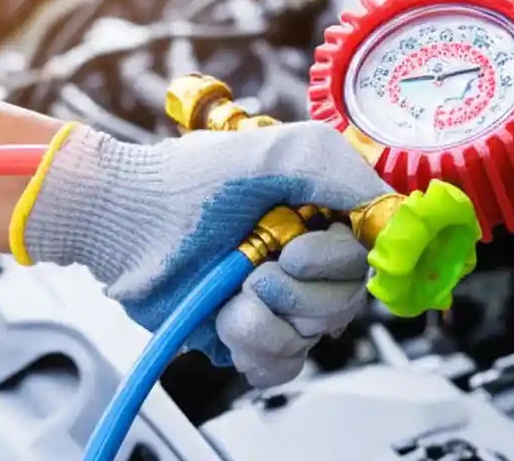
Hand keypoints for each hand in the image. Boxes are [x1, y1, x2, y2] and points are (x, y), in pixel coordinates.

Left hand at [12, 121, 390, 386]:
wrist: (125, 224)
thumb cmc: (189, 181)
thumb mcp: (275, 151)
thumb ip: (338, 169)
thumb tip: (388, 209)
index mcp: (322, 211)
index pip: (369, 250)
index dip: (339, 260)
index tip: (298, 253)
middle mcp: (307, 256)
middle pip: (347, 299)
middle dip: (298, 291)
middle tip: (255, 270)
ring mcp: (280, 298)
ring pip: (312, 335)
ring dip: (265, 317)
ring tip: (227, 291)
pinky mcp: (252, 335)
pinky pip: (282, 363)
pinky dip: (253, 346)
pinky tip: (224, 320)